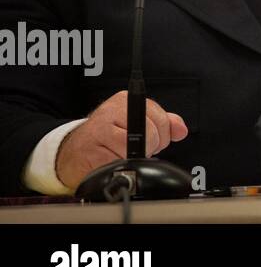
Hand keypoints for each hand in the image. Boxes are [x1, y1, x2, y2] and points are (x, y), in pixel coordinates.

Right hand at [55, 90, 188, 188]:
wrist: (73, 154)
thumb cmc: (106, 138)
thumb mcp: (136, 123)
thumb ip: (163, 123)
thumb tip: (181, 129)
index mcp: (127, 100)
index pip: (161, 118)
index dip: (162, 135)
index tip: (152, 140)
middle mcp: (112, 109)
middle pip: (152, 133)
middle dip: (149, 148)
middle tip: (134, 149)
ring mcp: (99, 128)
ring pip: (136, 148)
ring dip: (133, 158)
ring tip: (121, 153)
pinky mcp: (90, 149)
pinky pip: (118, 161)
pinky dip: (119, 166)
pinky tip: (110, 160)